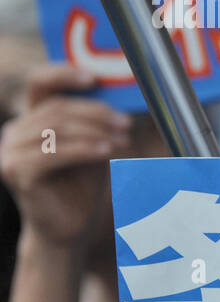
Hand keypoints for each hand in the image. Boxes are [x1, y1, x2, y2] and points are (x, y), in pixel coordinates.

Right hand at [0, 64, 128, 247]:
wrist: (69, 227)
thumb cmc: (81, 184)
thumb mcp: (91, 144)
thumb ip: (94, 121)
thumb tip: (118, 94)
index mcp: (28, 120)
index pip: (40, 83)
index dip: (65, 74)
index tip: (95, 78)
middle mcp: (12, 132)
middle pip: (57, 109)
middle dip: (97, 114)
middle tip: (126, 124)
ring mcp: (9, 152)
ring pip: (57, 129)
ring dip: (95, 131)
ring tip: (122, 140)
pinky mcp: (17, 172)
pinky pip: (56, 152)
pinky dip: (86, 149)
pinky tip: (109, 151)